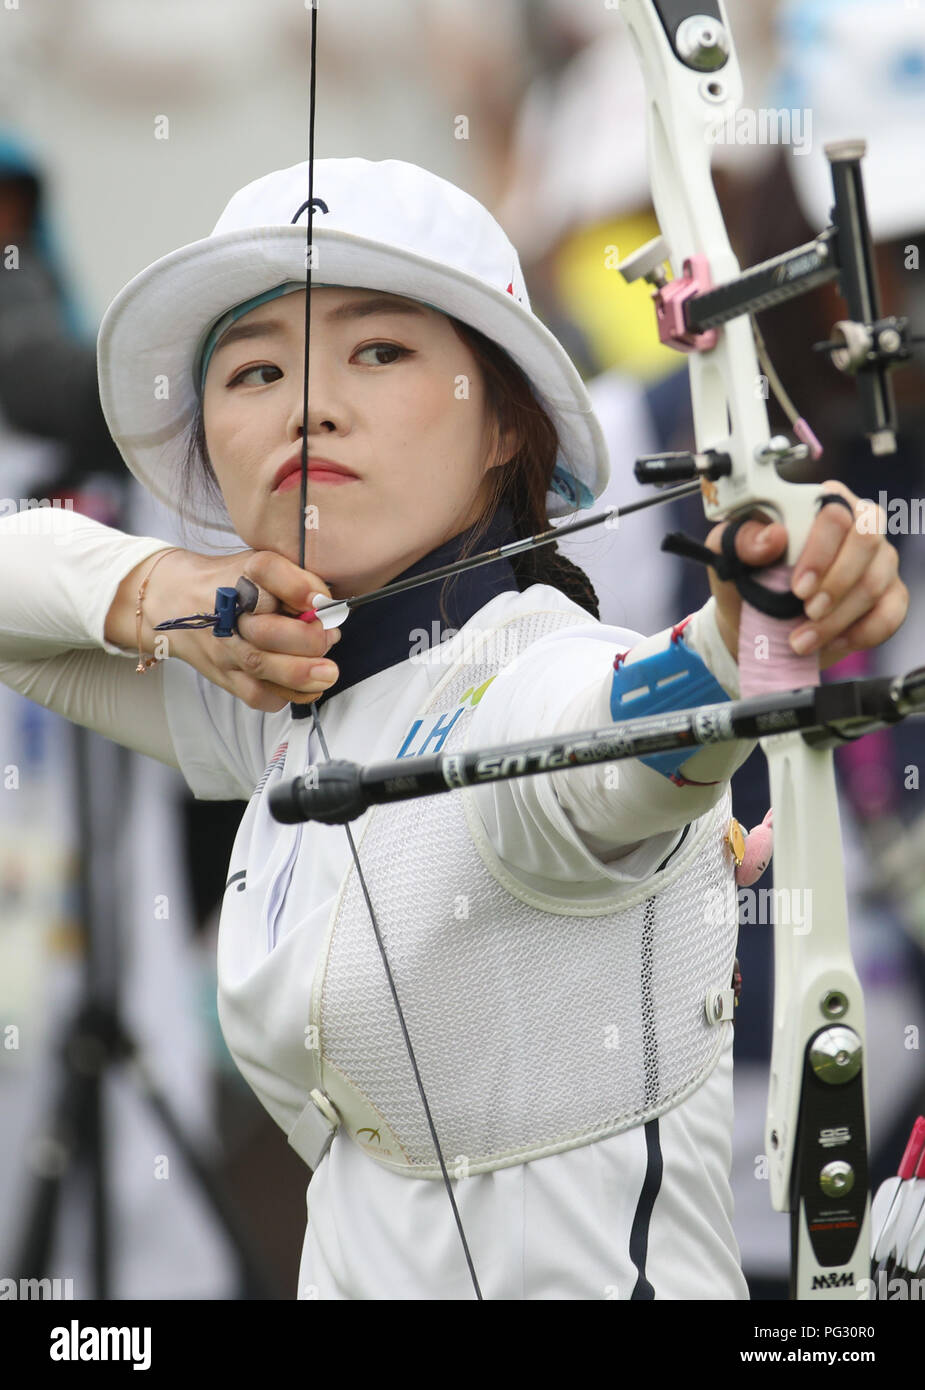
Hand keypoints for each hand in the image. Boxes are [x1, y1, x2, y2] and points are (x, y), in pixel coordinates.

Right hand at [154, 549, 340, 710]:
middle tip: (329, 639)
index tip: (322, 601)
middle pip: (265, 628)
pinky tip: (304, 687)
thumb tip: (328, 607)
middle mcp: (228, 609)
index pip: (267, 569)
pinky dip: (282, 695)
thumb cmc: (231, 582)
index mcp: (243, 573)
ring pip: (259, 666)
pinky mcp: (223, 673)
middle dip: (307, 640)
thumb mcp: (262, 566)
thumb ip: (297, 579)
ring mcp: (223, 646)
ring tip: (327, 673)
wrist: (175, 598)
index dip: (299, 587)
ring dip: (299, 673)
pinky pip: (254, 693)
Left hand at [705, 481, 907, 668]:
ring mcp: (878, 560)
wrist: (751, 626)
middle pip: (867, 540)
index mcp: (819, 506)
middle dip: (836, 583)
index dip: (821, 550)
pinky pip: (891, 612)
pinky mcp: (889, 595)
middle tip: (806, 611)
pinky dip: (860, 633)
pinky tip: (831, 643)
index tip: (797, 586)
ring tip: (801, 640)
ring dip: (837, 619)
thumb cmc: (745, 579)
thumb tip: (773, 537)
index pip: (835, 511)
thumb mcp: (727, 557)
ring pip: (875, 582)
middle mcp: (856, 526)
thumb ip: (741, 539)